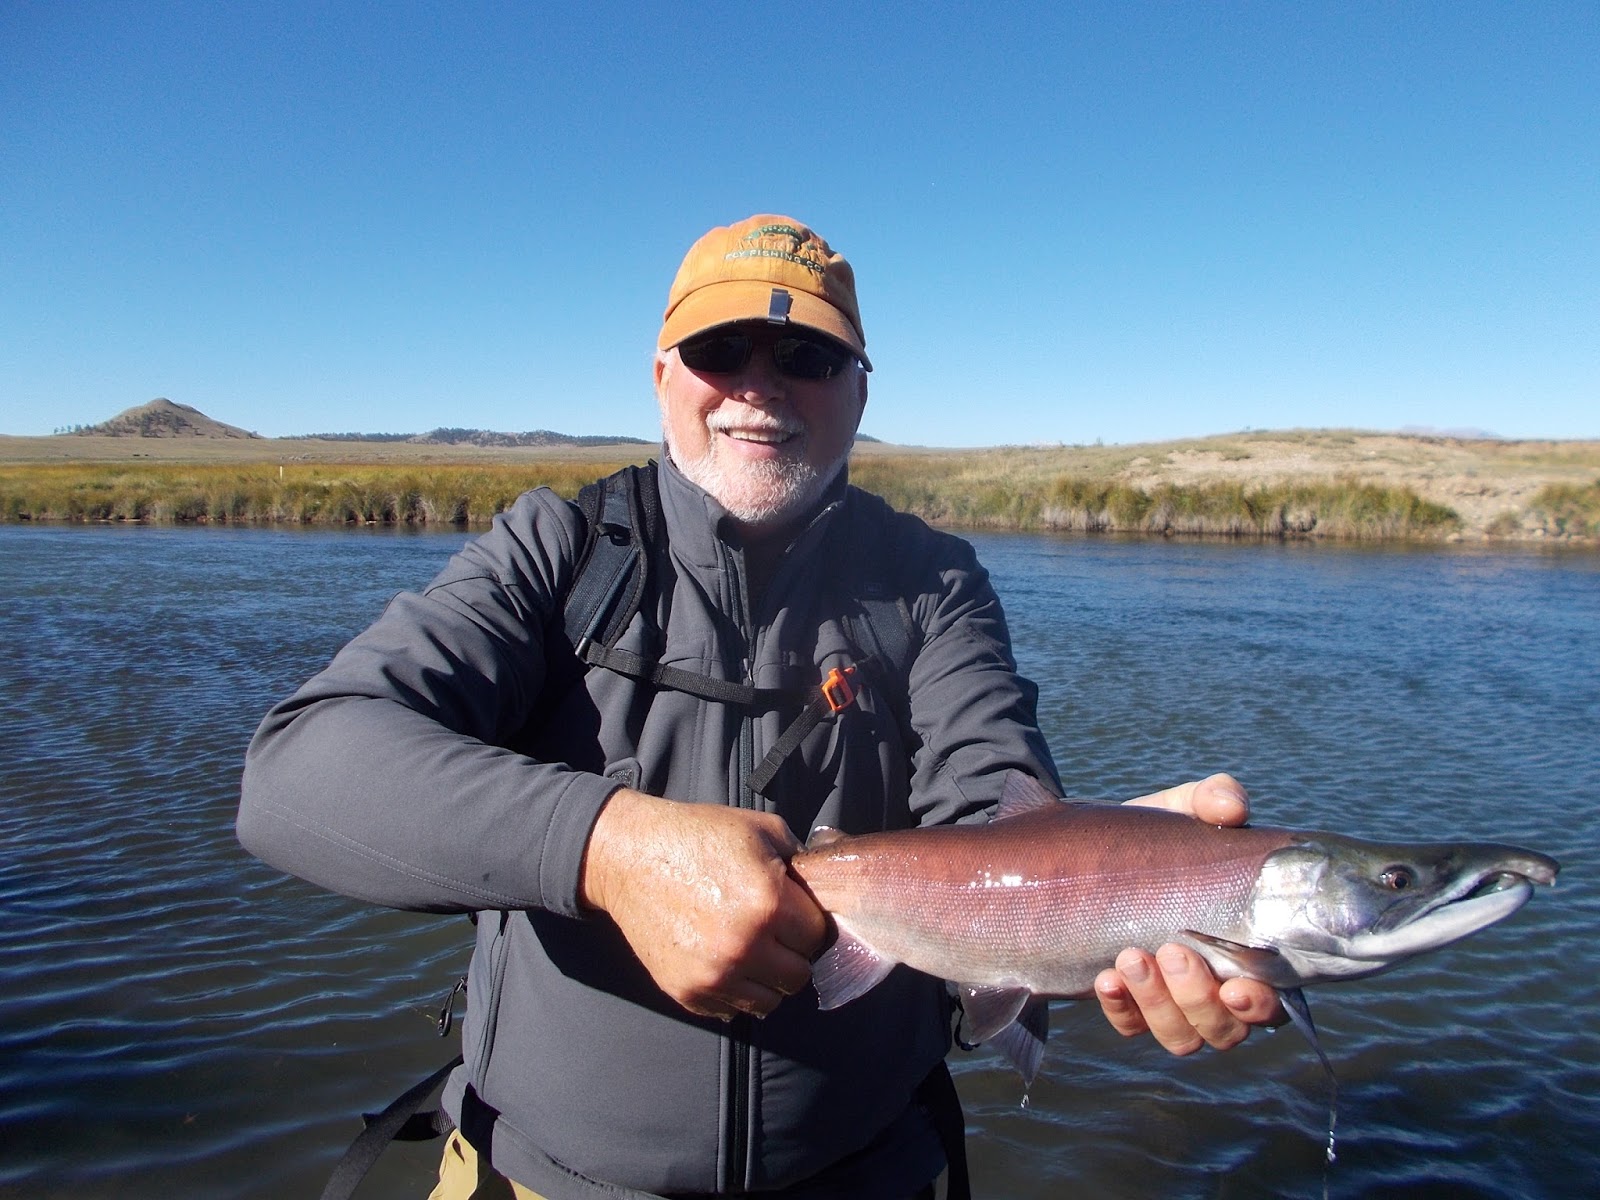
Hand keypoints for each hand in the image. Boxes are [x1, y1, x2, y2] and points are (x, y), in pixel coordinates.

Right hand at [579, 789, 826, 1020]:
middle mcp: (744, 946)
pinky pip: (731, 1010)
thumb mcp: (759, 829)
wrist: (629, 858)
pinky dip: (734, 991)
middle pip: (798, 976)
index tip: (793, 914)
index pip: (817, 937)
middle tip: (773, 934)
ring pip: (769, 1003)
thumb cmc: (696, 836)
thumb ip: (798, 860)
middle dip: (791, 954)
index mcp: (769, 903)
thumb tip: (825, 887)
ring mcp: (714, 974)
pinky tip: (722, 960)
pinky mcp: (688, 991)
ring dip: (765, 979)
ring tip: (749, 949)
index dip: (808, 923)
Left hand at [1095, 773, 1284, 1053]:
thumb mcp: (1180, 811)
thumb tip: (1231, 806)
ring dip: (1158, 1005)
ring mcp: (1171, 1002)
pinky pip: (1131, 1027)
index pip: (1270, 1001)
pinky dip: (1121, 1009)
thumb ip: (1212, 800)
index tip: (1237, 988)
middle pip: (1224, 1029)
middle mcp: (1215, 987)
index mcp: (1245, 949)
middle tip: (1174, 950)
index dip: (1259, 1006)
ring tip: (1129, 957)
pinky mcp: (1128, 1006)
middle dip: (1199, 999)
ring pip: (1182, 1037)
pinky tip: (1104, 979)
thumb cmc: (1156, 838)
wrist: (1089, 854)